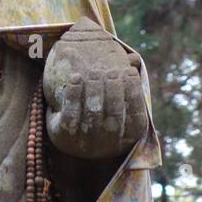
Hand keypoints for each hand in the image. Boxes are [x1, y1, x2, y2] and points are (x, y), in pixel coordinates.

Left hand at [43, 17, 147, 159]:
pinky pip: (71, 114)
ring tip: (95, 71)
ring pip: (93, 113)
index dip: (134, 91)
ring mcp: (87, 142)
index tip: (130, 70)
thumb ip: (126, 82)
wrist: (72, 137)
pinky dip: (74, 94)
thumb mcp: (118, 103)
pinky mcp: (66, 136)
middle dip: (114, 89)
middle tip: (111, 71)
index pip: (136, 114)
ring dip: (95, 89)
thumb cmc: (103, 115)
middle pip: (115, 114)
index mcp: (128, 136)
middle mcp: (109, 142)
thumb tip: (133, 58)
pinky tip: (76, 77)